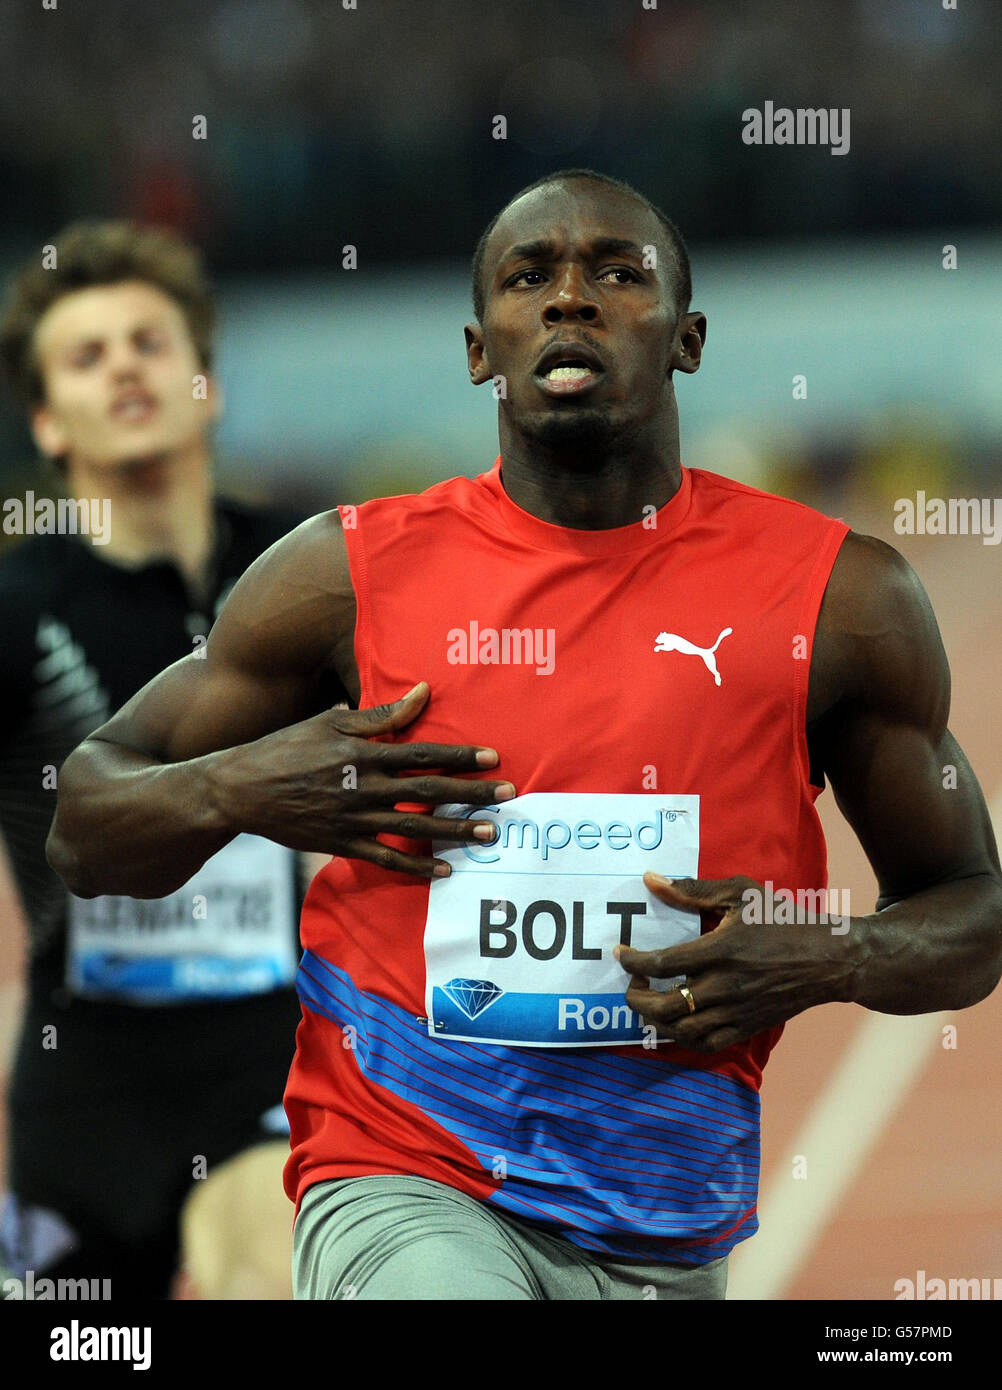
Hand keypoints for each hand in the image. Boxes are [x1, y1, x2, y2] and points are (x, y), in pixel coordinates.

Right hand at [219, 681, 511, 875]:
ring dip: (456, 832)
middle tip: (508, 797)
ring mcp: (354, 818)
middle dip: (472, 794)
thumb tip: (425, 692)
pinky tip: (444, 871)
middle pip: (428, 791)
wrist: (241, 788)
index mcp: (363, 752)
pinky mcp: (342, 844)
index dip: (459, 755)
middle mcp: (364, 786)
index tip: (492, 757)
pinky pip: (386, 859)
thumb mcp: (331, 720)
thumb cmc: (287, 746)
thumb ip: (381, 713)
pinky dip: (415, 867)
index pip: (422, 753)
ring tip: (490, 835)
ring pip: (415, 827)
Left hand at [614, 873, 853, 1051]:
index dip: (631, 961)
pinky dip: (682, 1037)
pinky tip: (677, 1021)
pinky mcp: (746, 1028)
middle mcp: (724, 986)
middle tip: (631, 982)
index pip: (661, 964)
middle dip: (635, 998)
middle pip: (664, 1006)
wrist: (828, 959)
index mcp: (720, 950)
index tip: (620, 952)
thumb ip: (692, 890)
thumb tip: (650, 880)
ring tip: (649, 1001)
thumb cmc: (783, 920)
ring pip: (681, 1030)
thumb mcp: (740, 893)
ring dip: (655, 1020)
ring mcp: (736, 1012)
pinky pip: (706, 1044)